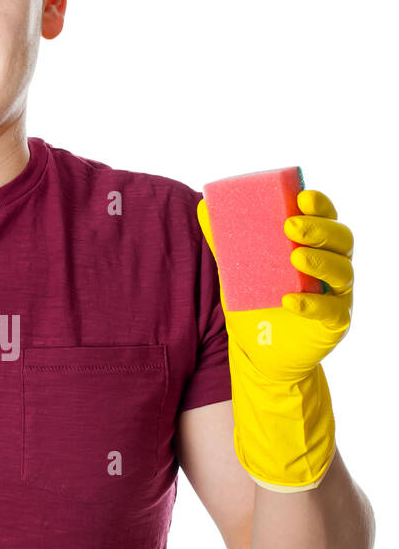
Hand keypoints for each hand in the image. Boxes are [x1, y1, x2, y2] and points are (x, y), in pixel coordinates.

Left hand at [197, 188, 353, 384]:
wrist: (260, 352)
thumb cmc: (256, 302)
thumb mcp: (237, 269)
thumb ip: (226, 239)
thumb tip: (204, 206)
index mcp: (314, 244)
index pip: (326, 217)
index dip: (320, 205)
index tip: (303, 197)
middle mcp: (332, 265)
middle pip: (341, 240)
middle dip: (319, 229)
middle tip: (290, 226)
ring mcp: (337, 294)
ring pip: (343, 271)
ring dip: (320, 262)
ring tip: (295, 258)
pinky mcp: (335, 323)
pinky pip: (332, 310)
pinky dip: (313, 304)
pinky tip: (290, 300)